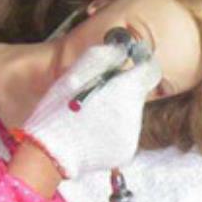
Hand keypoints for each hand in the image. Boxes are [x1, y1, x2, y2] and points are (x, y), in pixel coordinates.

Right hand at [22, 43, 161, 179]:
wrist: (51, 150)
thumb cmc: (60, 108)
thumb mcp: (79, 71)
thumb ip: (106, 55)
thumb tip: (123, 50)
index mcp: (128, 88)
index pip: (150, 71)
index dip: (140, 66)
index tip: (128, 69)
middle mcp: (136, 111)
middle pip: (138, 94)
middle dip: (122, 92)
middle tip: (99, 96)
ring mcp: (133, 134)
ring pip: (131, 115)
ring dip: (116, 112)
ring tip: (91, 116)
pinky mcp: (126, 151)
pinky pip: (124, 135)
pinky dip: (111, 132)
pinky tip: (92, 132)